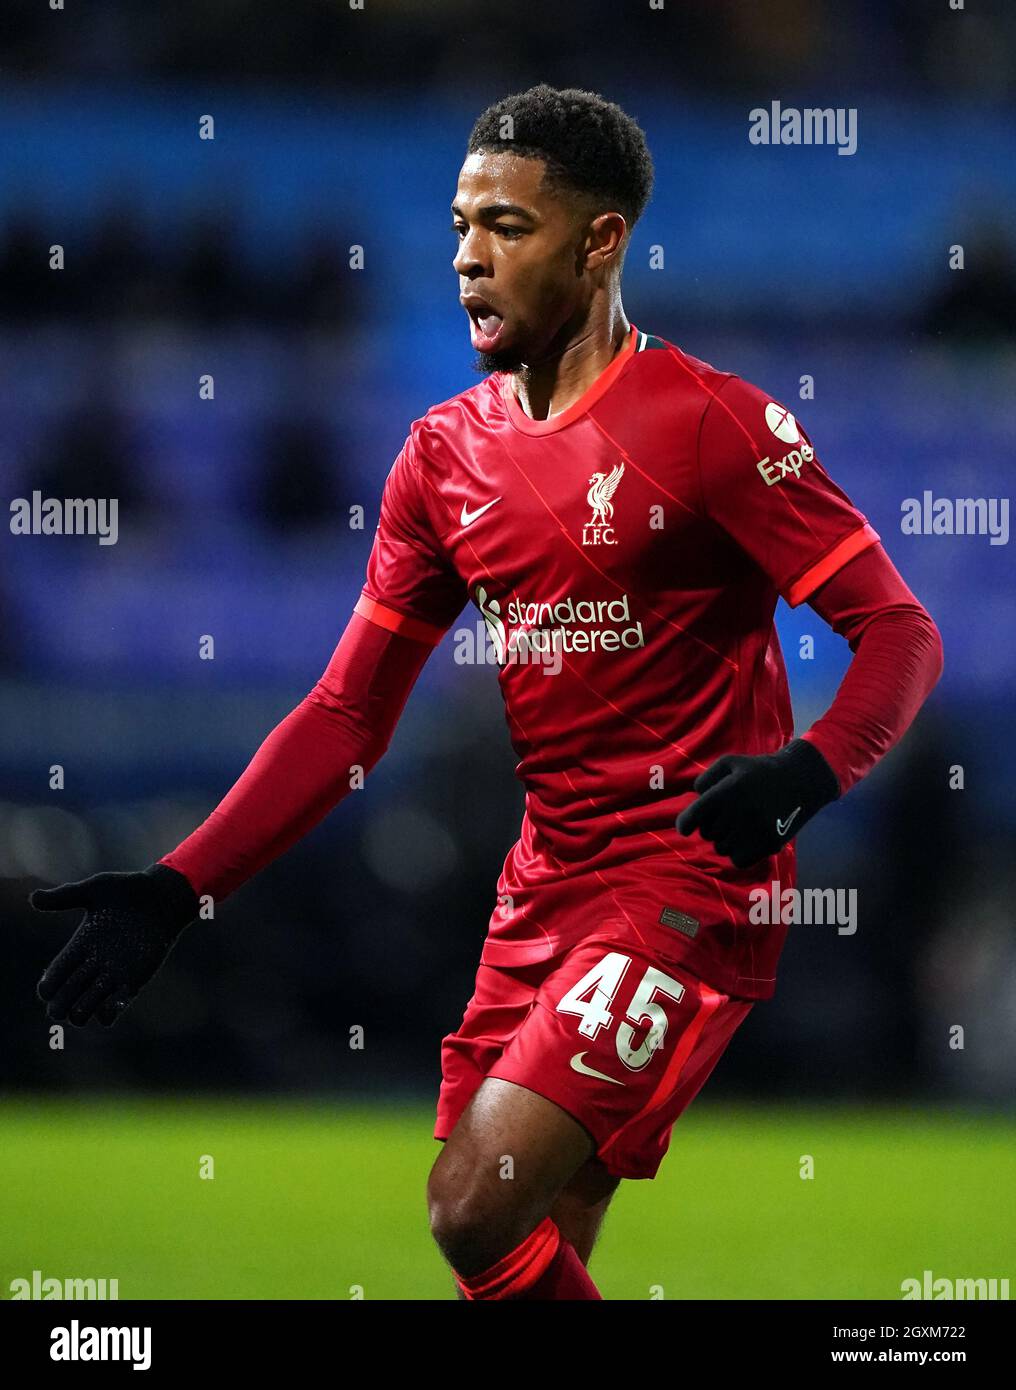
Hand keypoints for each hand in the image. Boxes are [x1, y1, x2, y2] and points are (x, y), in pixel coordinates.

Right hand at [31, 864, 199, 1027]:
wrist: (164, 897)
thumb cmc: (130, 891)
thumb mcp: (96, 889)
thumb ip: (65, 896)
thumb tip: (32, 899)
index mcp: (79, 946)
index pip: (53, 978)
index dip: (47, 987)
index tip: (49, 985)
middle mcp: (92, 965)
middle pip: (65, 1000)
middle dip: (59, 1007)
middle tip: (62, 1006)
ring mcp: (113, 975)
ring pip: (86, 1009)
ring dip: (81, 1013)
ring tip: (84, 1006)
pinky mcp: (134, 981)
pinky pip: (115, 1009)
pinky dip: (107, 1013)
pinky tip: (108, 1006)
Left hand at [676, 738, 839, 868]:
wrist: (799, 779)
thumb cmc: (759, 770)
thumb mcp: (729, 762)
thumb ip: (705, 779)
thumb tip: (694, 800)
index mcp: (728, 791)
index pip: (695, 816)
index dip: (685, 824)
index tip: (685, 829)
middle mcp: (740, 812)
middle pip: (708, 833)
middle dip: (711, 826)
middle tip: (725, 816)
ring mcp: (755, 830)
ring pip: (721, 848)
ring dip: (724, 840)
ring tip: (737, 826)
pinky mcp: (769, 844)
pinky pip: (738, 860)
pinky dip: (738, 853)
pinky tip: (745, 840)